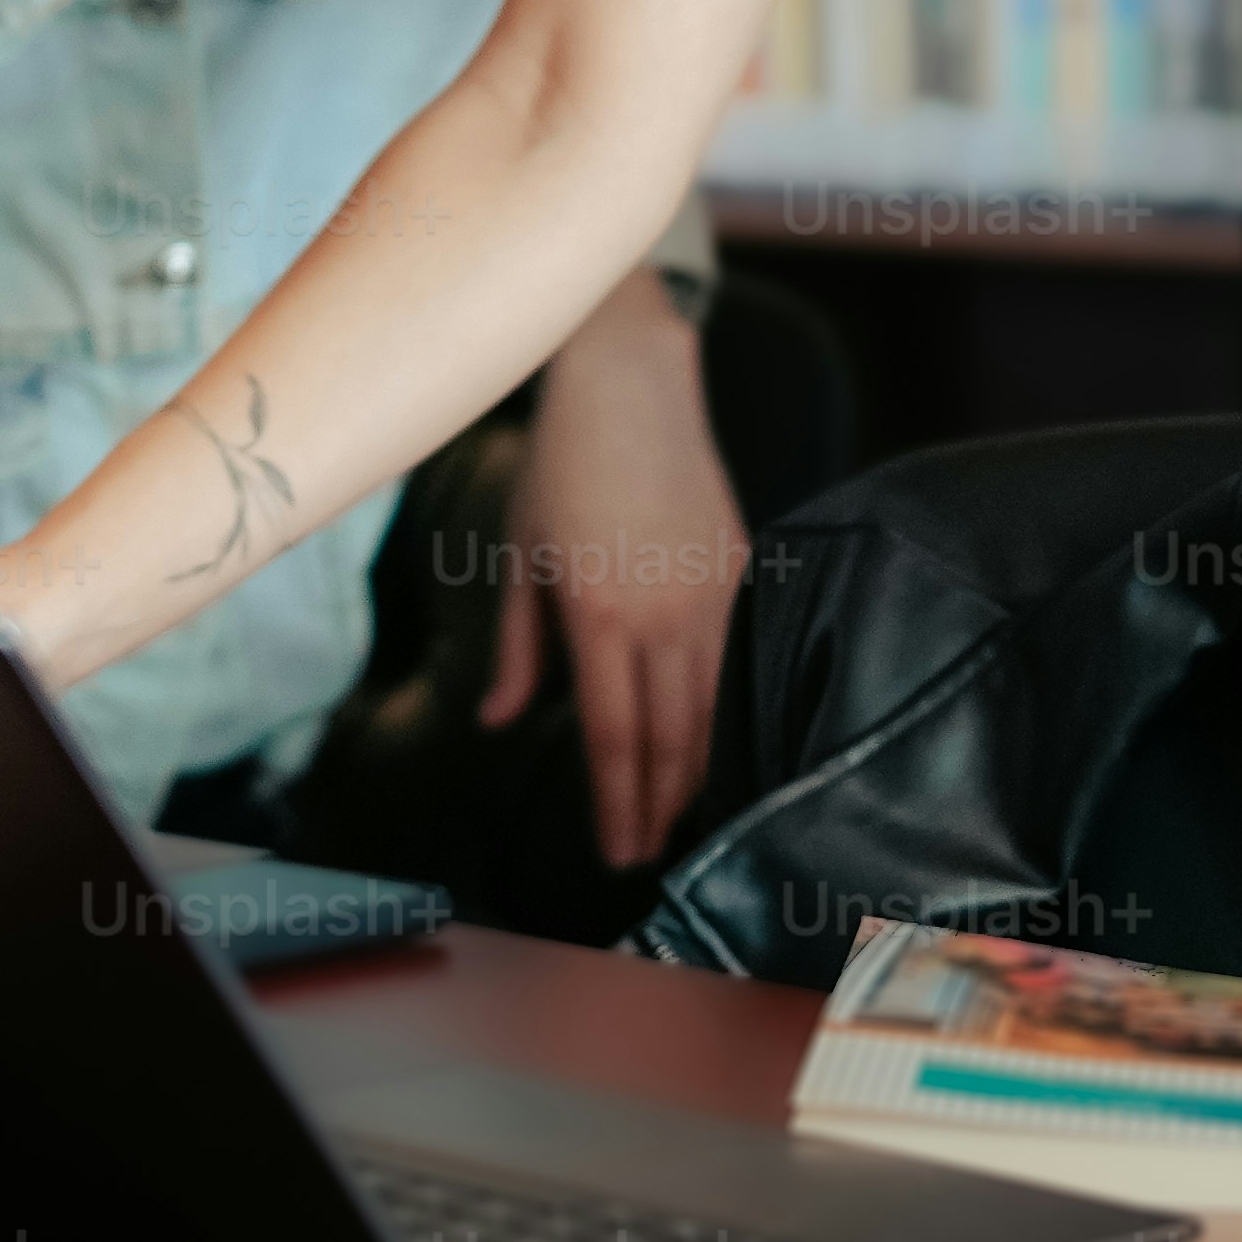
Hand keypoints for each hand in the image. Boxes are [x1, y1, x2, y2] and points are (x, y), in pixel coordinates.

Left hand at [492, 286, 747, 867]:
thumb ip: (516, 648)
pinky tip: (710, 745)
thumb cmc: (559, 466)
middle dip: (656, 806)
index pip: (612, 736)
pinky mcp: (741, 572)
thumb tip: (500, 723)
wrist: (631, 384)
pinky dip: (723, 716)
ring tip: (676, 817)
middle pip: (668, 738)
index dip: (616, 802)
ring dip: (694, 772)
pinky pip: (735, 664)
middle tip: (646, 856)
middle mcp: (663, 615)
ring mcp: (710, 595)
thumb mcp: (519, 556)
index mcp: (598, 615)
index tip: (616, 852)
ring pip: (711, 710)